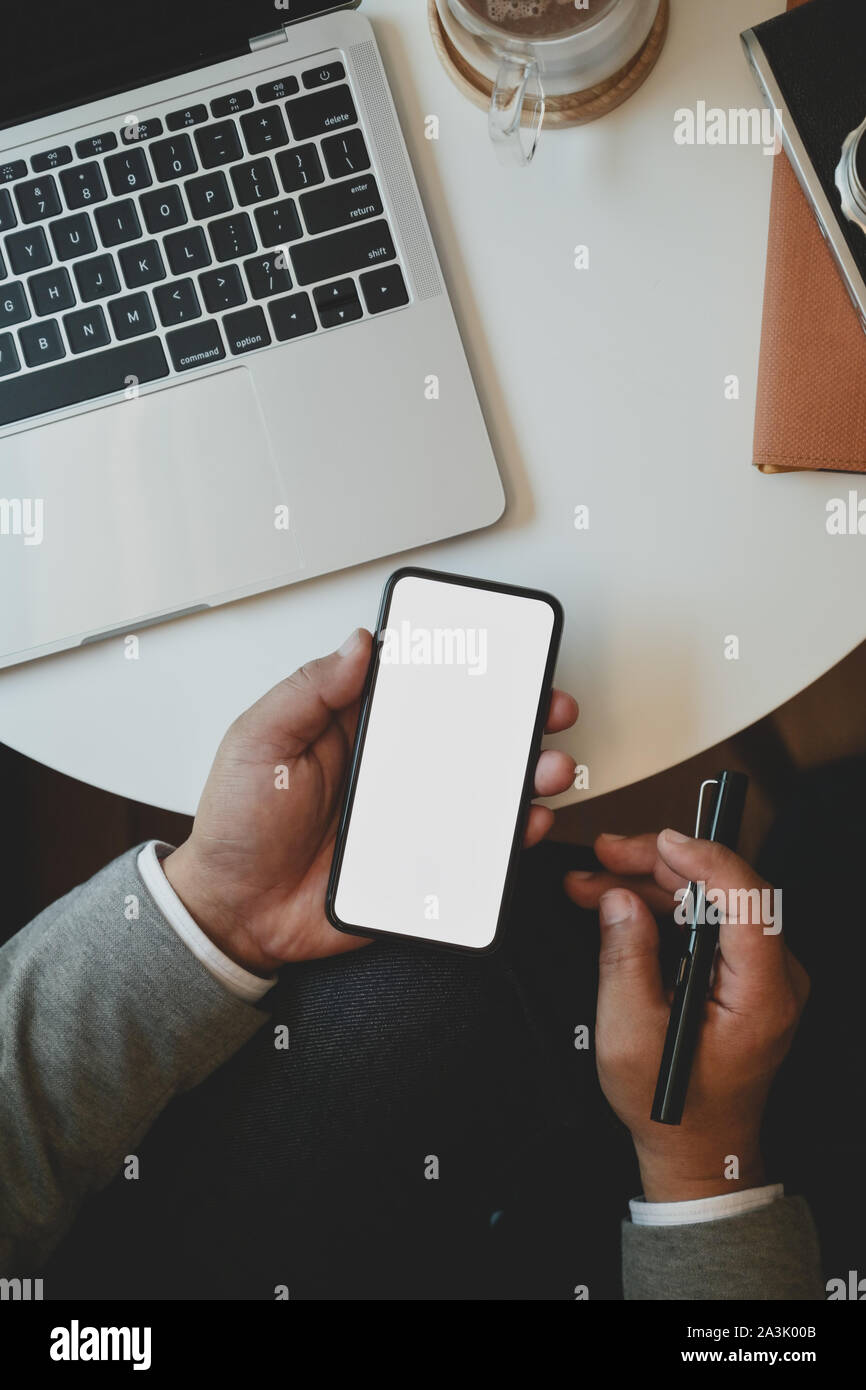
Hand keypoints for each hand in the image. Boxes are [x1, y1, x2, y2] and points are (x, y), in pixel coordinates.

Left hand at [165, 629, 578, 973]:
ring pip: (483, 789)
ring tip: (544, 768)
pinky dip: (510, 837)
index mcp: (358, 729)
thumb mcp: (259, 741)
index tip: (502, 656)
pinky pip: (476, 849)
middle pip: (468, 734)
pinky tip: (526, 824)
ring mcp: (411, 816)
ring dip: (525, 774)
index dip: (465, 669)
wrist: (233, 912)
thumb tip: (357, 644)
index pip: (422, 687)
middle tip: (546, 707)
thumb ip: (308, 691)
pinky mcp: (420, 864)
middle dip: (517, 718)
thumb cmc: (238, 826)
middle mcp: (392, 769)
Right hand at [565, 830, 809, 1201]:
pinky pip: (705, 919)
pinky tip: (617, 902)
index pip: (751, 902)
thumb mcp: (631, 1035)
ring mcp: (759, 971)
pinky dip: (660, 906)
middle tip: (607, 853)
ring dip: (650, 882)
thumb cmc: (674, 1105)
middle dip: (661, 863)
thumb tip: (619, 899)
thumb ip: (624, 959)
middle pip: (726, 889)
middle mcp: (774, 976)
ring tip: (594, 881)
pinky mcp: (739, 971)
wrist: (696, 1146)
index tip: (662, 841)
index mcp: (762, 994)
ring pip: (710, 898)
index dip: (706, 860)